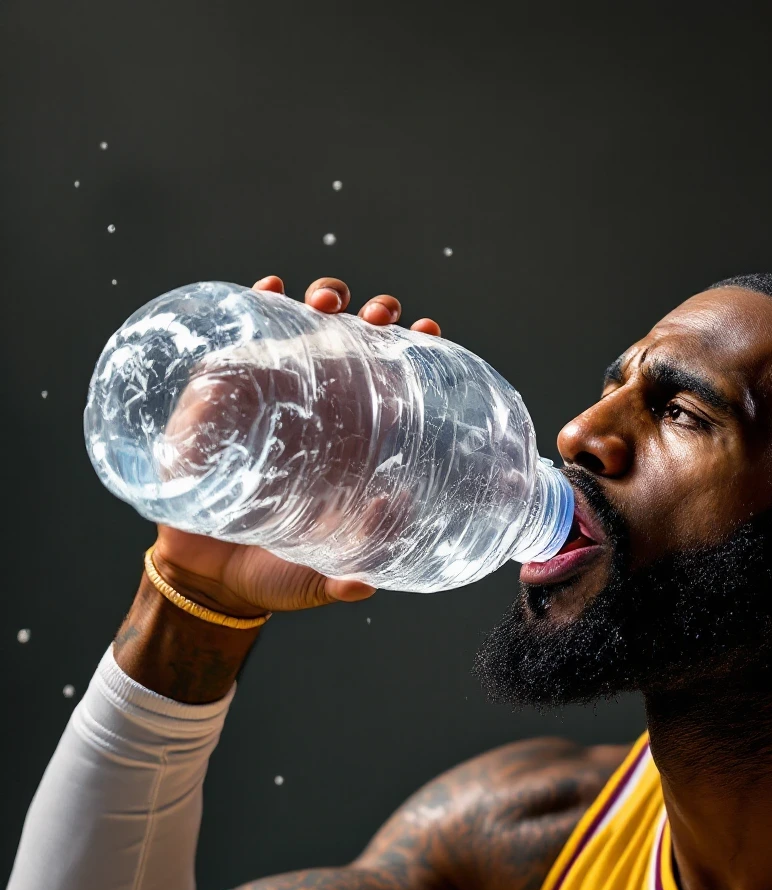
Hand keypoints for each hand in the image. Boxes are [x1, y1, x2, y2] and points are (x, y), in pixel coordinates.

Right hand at [151, 275, 442, 617]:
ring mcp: (273, 400)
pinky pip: (239, 341)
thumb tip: (375, 559)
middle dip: (374, 315)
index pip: (392, 383)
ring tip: (326, 303)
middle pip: (356, 344)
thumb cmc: (272, 573)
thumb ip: (345, 579)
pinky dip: (256, 305)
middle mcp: (321, 413)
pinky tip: (269, 289)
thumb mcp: (315, 579)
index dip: (413, 350)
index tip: (427, 329)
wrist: (205, 578)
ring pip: (304, 330)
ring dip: (323, 301)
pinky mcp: (223, 399)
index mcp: (355, 443)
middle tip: (378, 317)